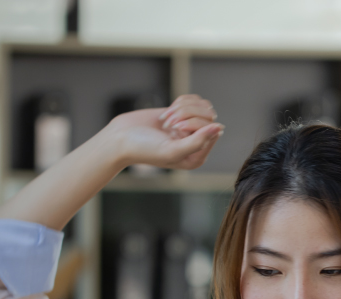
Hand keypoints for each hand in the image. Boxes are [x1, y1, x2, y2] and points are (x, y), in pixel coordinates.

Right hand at [104, 94, 223, 169]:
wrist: (120, 138)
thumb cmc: (144, 149)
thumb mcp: (172, 149)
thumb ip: (198, 141)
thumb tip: (220, 128)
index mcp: (198, 157)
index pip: (213, 130)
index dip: (193, 124)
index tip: (174, 130)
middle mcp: (197, 143)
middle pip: (208, 115)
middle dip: (186, 115)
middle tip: (168, 125)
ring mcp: (190, 127)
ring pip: (201, 105)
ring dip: (181, 108)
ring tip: (165, 121)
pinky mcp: (182, 114)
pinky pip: (193, 99)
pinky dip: (178, 102)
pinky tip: (166, 114)